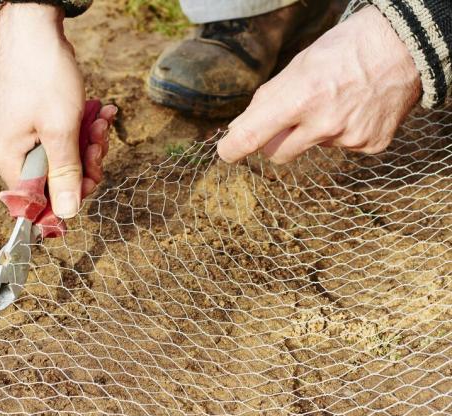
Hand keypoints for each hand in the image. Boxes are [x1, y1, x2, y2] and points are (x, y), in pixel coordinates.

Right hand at [0, 4, 116, 218]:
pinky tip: (101, 112)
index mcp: (11, 160)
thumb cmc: (42, 75)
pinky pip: (67, 138)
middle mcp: (15, 152)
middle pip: (58, 179)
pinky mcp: (40, 122)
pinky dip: (86, 127)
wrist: (36, 29)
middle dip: (86, 161)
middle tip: (99, 138)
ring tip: (101, 119)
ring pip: (67, 158)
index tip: (92, 174)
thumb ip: (65, 173)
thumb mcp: (60, 129)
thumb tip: (67, 214)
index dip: (70, 193)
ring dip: (90, 141)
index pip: (40, 200)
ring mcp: (28, 136)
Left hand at [217, 6, 421, 163]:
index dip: (232, 148)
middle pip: (277, 154)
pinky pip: (340, 148)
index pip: (251, 137)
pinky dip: (341, 132)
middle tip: (286, 119)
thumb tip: (239, 130)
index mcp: (300, 98)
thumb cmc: (343, 50)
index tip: (226, 152)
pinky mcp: (369, 146)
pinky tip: (354, 109)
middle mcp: (324, 124)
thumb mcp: (298, 66)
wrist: (403, 46)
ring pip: (310, 148)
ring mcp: (349, 138)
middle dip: (273, 141)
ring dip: (312, 132)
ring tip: (333, 101)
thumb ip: (267, 101)